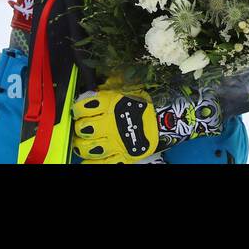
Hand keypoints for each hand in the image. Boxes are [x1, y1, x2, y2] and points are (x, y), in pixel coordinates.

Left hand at [72, 86, 220, 162]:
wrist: (170, 117)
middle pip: (82, 128)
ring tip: (85, 142)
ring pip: (87, 147)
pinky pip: (101, 164)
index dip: (77, 108)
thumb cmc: (149, 100)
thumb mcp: (128, 86)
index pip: (82, 106)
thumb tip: (97, 85)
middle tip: (83, 126)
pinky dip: (91, 162)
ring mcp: (115, 142)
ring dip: (82, 145)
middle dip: (80, 128)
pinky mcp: (123, 156)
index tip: (80, 109)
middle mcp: (109, 123)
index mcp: (110, 103)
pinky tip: (89, 158)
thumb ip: (111, 85)